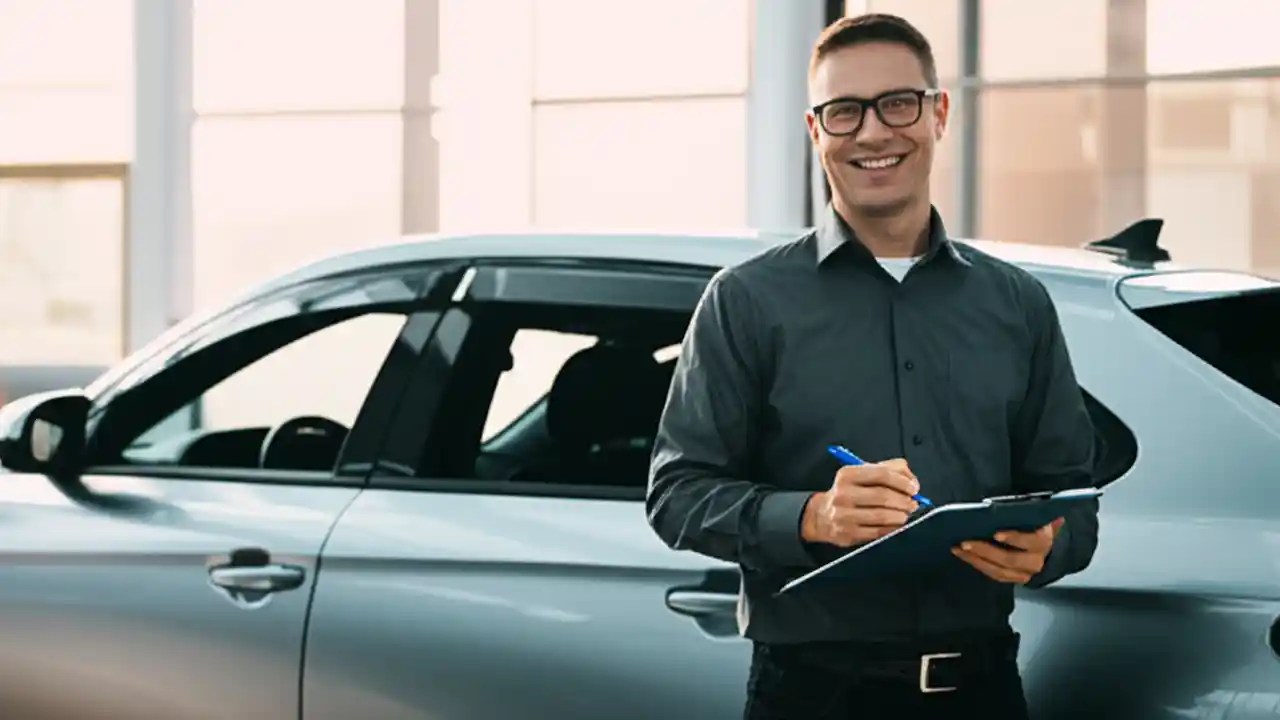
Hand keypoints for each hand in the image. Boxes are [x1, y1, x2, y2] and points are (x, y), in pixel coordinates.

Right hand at [801, 459, 920, 546]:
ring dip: (901, 515)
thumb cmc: (850, 492)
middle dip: (904, 500)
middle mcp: (843, 494)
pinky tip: (896, 524)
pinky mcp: (848, 534)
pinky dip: (893, 528)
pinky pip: (878, 532)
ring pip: (882, 515)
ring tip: (905, 514)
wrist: (822, 516)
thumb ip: (889, 469)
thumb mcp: (862, 474)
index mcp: (847, 474)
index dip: (902, 481)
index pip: (881, 474)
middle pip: (883, 496)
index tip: (913, 487)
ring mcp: (844, 515)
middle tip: (912, 503)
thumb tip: (911, 480)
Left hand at [951, 518, 1064, 583]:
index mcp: (1043, 541)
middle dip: (985, 551)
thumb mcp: (1034, 516)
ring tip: (958, 548)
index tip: (996, 534)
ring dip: (976, 559)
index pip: (1030, 541)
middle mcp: (1036, 561)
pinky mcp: (1014, 579)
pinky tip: (963, 555)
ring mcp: (1025, 573)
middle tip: (965, 542)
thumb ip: (1026, 510)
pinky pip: (994, 574)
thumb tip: (1008, 504)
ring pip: (998, 570)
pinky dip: (977, 564)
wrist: (1048, 549)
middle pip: (1009, 559)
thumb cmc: (1035, 526)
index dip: (1014, 538)